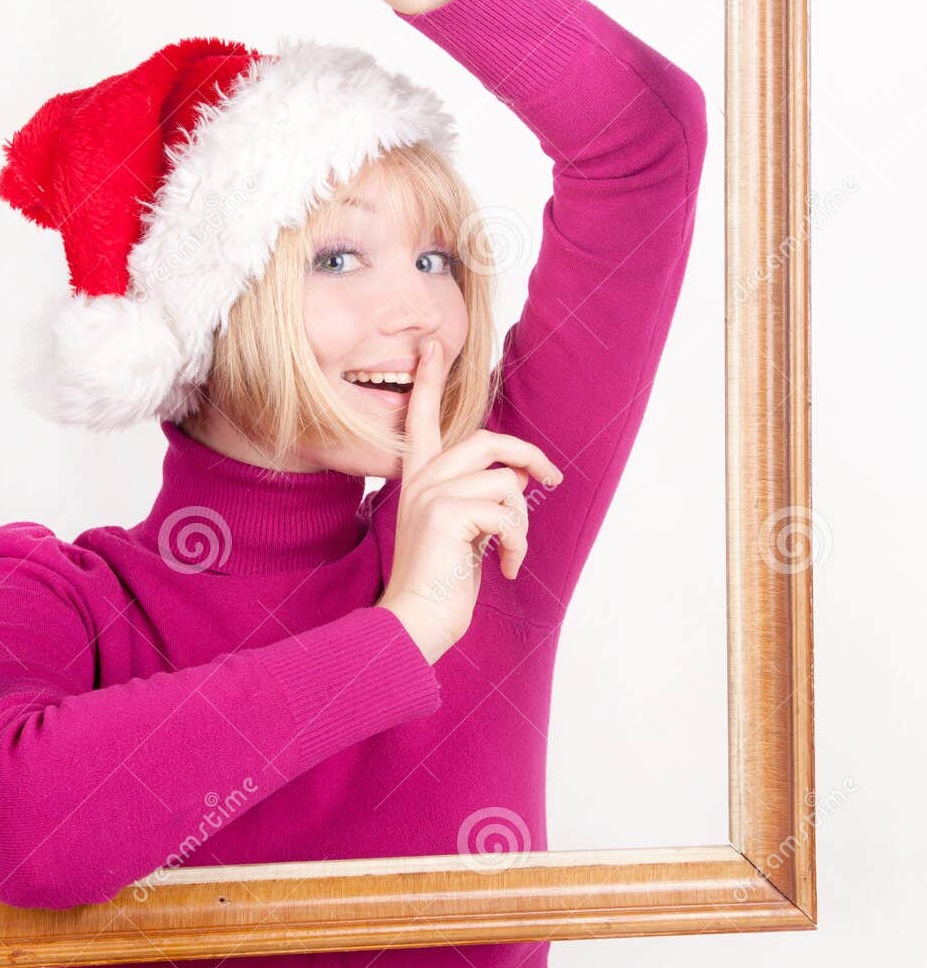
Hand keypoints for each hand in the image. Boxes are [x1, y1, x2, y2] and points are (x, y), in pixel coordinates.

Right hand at [375, 338, 563, 664]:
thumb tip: (518, 472)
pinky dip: (518, 545)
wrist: (415, 624)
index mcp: (418, 480)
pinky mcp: (445, 513)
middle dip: (529, 455)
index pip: (423, 419)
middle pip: (488, 441)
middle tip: (551, 479)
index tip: (431, 344)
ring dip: (521, 523)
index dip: (430, 380)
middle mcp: (420, 479)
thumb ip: (479, 496)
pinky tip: (507, 568)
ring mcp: (431, 493)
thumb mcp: (462, 531)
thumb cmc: (440, 585)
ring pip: (506, 483)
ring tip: (509, 553)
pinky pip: (508, 514)